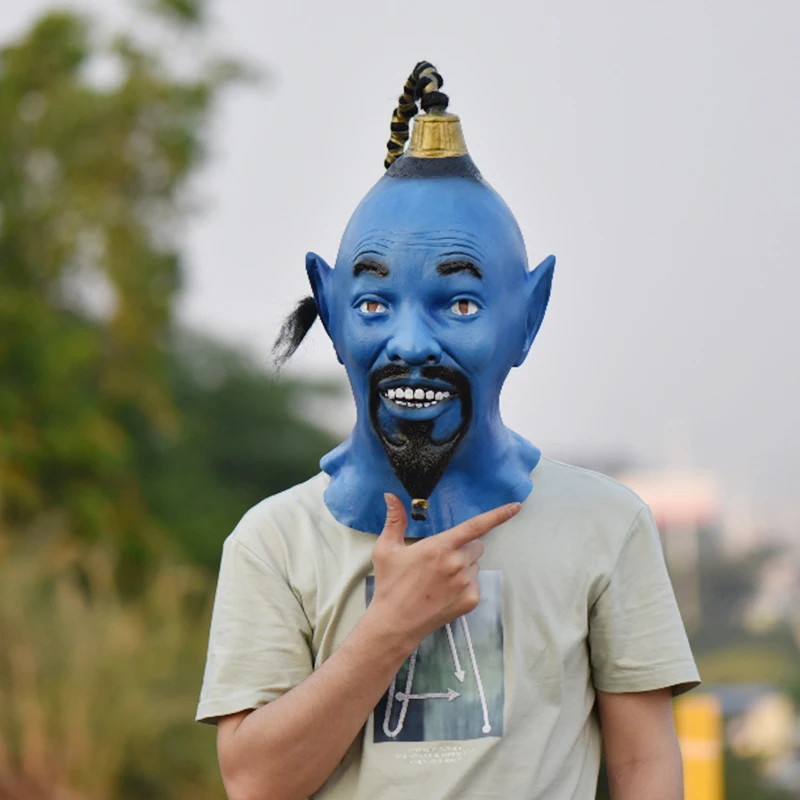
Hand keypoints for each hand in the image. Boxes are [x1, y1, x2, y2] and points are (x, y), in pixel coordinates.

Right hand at [368, 494, 520, 652]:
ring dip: (464, 567)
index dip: (498, 515)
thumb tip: (391, 496)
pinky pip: (475, 583)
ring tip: (439, 579)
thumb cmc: (390, 584)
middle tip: (441, 560)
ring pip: (475, 565)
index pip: (475, 526)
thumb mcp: (386, 549)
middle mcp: (457, 564)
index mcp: (440, 547)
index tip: (515, 507)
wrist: (395, 623)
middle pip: (476, 546)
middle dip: (463, 548)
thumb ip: (395, 520)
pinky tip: (445, 592)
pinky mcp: (470, 600)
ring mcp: (466, 583)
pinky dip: (464, 585)